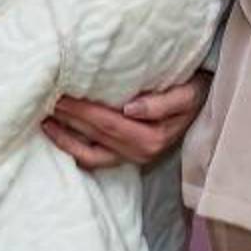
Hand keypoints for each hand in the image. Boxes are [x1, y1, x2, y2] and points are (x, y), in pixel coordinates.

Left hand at [40, 71, 209, 170]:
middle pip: (96, 135)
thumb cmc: (194, 92)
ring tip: (46, 118)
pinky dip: (72, 149)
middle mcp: (142, 152)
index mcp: (154, 137)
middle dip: (70, 117)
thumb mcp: (188, 94)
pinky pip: (92, 159)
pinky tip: (57, 134)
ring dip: (65, 135)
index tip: (63, 92)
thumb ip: (163, 103)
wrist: (204, 103)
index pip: (110, 122)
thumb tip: (131, 109)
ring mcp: (132, 157)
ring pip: (89, 152)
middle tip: (47, 98)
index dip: (84, 110)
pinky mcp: (124, 158)